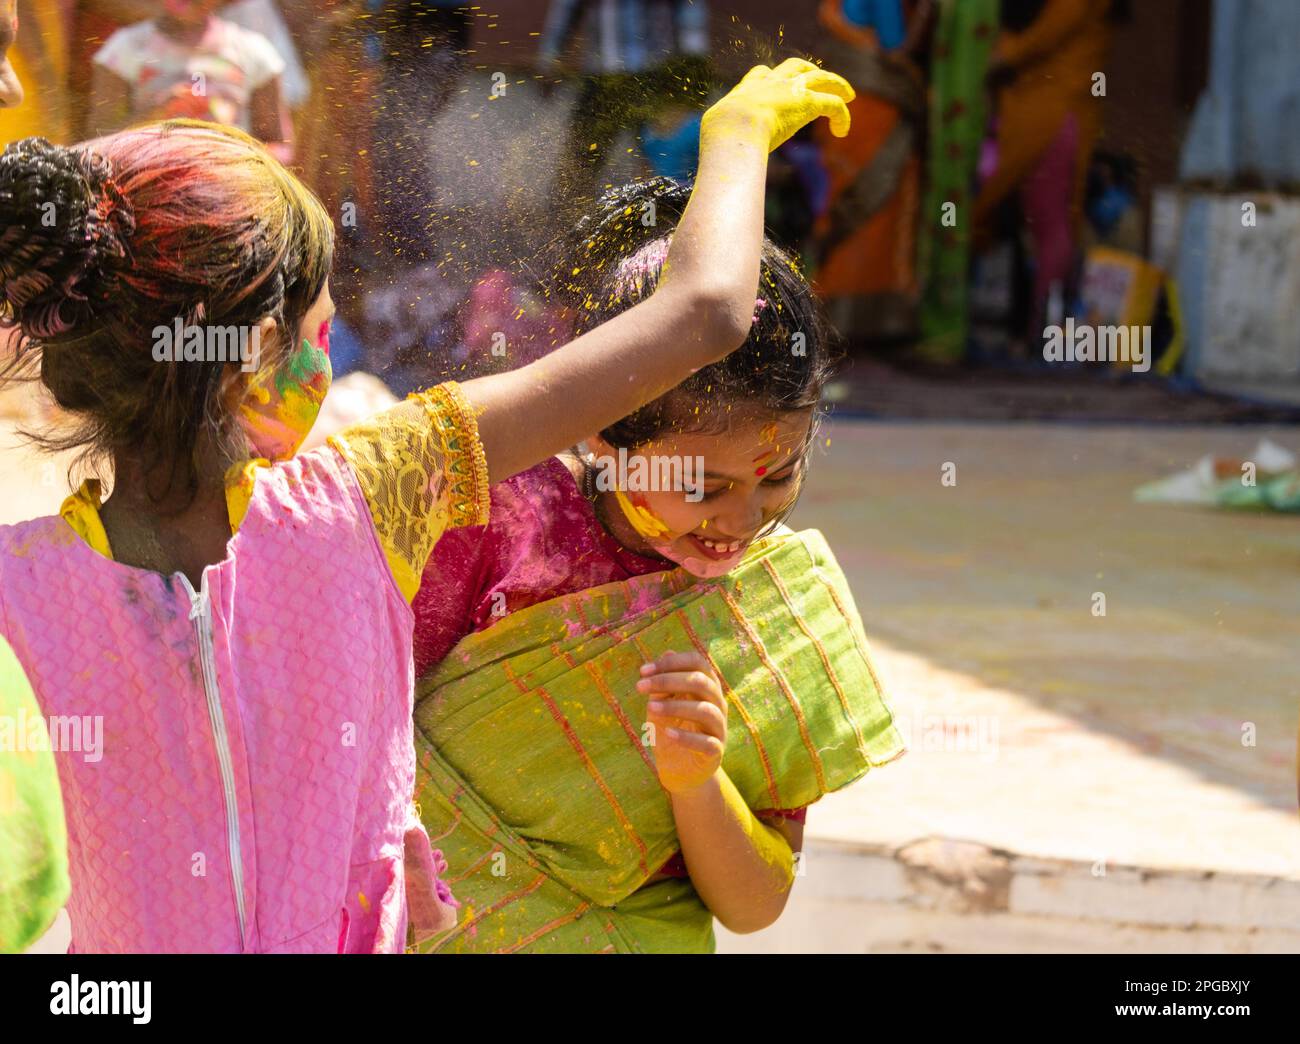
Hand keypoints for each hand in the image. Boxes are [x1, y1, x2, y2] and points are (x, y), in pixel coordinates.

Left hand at [638, 650, 727, 793]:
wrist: (679, 770)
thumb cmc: (671, 729)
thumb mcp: (661, 704)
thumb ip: (664, 683)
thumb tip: (667, 652)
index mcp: (707, 687)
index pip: (697, 663)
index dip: (671, 663)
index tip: (643, 671)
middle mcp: (717, 703)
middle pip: (701, 682)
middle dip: (668, 680)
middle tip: (640, 686)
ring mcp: (719, 728)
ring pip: (706, 710)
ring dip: (676, 706)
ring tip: (650, 707)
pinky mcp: (715, 752)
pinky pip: (707, 742)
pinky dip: (687, 737)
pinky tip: (668, 733)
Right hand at [701, 57, 853, 153]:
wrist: (733, 127)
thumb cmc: (721, 134)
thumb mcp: (718, 133)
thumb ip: (722, 139)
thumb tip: (717, 159)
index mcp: (748, 90)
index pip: (761, 74)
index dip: (771, 78)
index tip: (776, 85)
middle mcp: (771, 84)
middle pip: (795, 66)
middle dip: (808, 70)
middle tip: (819, 78)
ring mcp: (791, 90)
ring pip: (821, 78)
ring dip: (836, 83)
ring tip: (848, 95)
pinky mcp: (808, 103)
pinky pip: (833, 105)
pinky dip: (841, 116)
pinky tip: (842, 130)